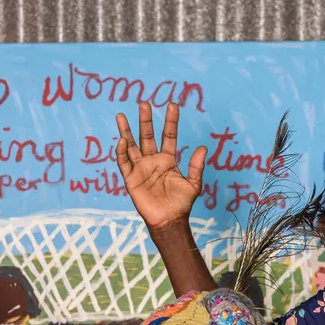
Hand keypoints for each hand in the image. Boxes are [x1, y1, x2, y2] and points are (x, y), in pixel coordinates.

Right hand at [116, 101, 207, 232]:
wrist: (169, 221)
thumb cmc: (181, 204)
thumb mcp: (193, 184)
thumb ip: (196, 166)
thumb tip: (203, 147)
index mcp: (168, 160)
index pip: (168, 136)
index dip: (170, 121)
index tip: (172, 105)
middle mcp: (153, 161)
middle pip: (146, 136)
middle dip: (145, 120)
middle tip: (144, 103)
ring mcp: (140, 169)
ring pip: (131, 146)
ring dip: (126, 131)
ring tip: (121, 115)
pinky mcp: (131, 179)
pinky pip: (124, 163)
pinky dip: (121, 152)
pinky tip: (122, 140)